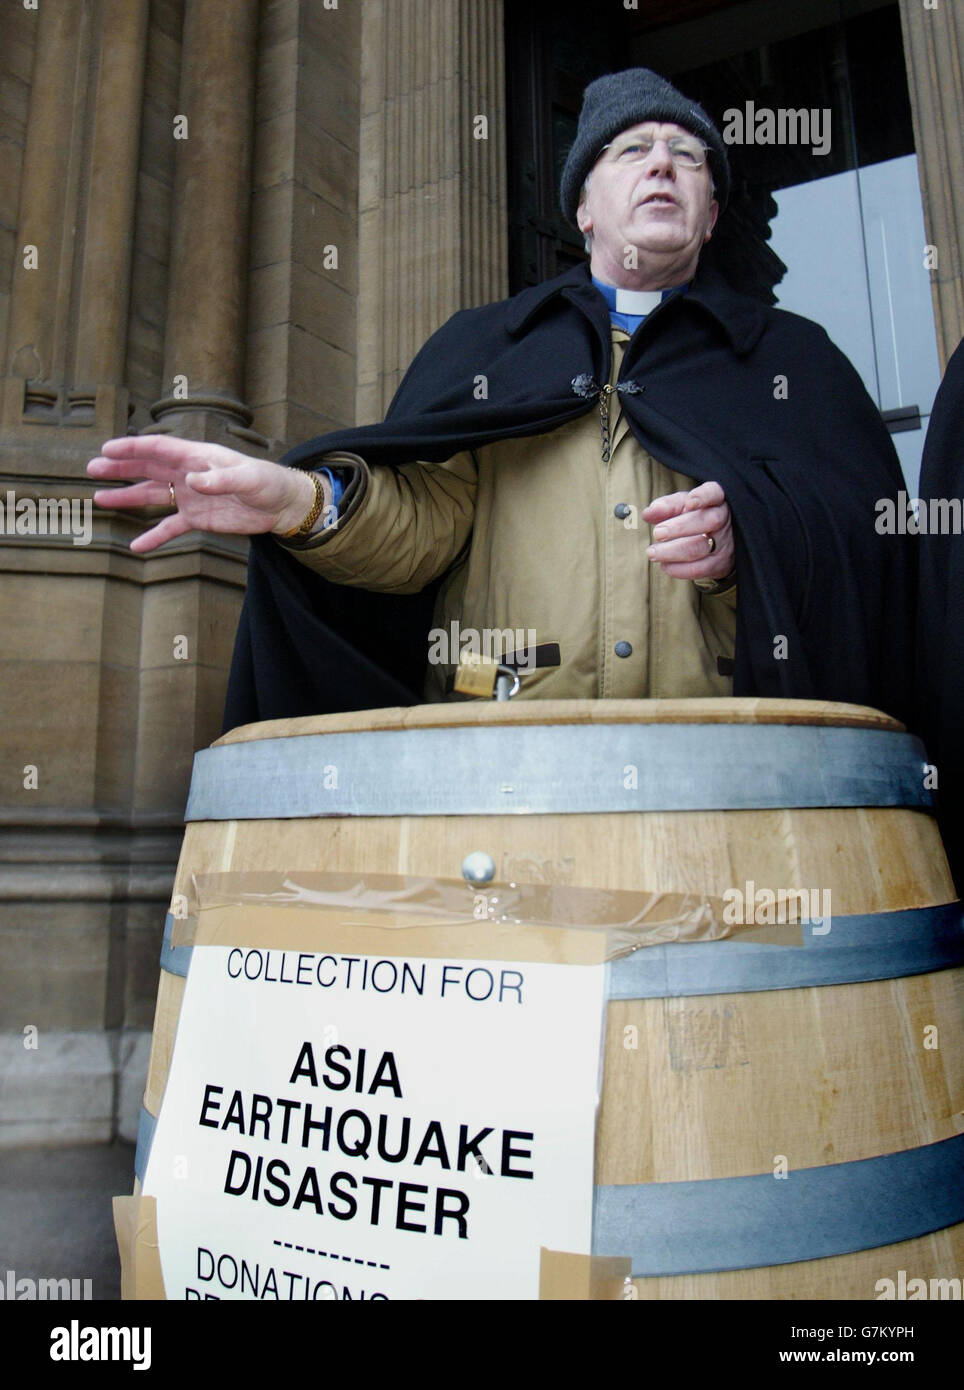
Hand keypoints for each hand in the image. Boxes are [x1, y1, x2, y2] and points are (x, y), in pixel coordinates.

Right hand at [86, 435, 315, 553]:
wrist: (282, 506)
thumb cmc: (267, 483)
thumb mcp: (247, 478)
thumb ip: (220, 479)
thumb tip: (193, 481)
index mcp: (198, 457)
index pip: (159, 449)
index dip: (132, 448)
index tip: (107, 449)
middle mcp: (189, 473)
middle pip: (148, 468)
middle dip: (120, 468)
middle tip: (94, 469)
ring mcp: (191, 496)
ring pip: (152, 495)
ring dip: (128, 497)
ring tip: (100, 499)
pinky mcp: (198, 518)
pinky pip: (170, 527)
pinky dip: (154, 536)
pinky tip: (136, 546)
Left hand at [642, 480, 734, 581]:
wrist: (716, 544)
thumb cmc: (695, 517)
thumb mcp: (682, 506)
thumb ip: (666, 506)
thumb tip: (648, 513)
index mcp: (715, 500)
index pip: (714, 493)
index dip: (703, 497)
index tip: (689, 502)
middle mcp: (723, 520)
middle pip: (708, 521)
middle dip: (680, 528)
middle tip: (657, 533)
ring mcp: (724, 543)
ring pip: (700, 547)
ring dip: (673, 551)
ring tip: (652, 552)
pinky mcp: (720, 564)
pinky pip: (700, 568)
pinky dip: (679, 568)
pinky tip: (665, 565)